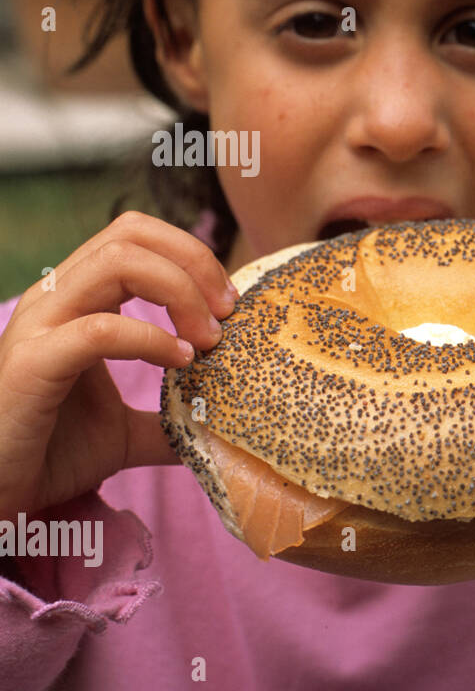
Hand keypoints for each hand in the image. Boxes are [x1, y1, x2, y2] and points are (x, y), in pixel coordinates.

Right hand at [0, 211, 236, 518]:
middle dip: (194, 262)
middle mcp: (53, 301)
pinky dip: (150, 338)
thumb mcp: (126, 432)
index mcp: (76, 300)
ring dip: (179, 292)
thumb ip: (170, 421)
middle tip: (227, 314)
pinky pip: (99, 329)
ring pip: (115, 262)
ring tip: (206, 340)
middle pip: (130, 234)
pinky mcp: (31, 365)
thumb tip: (221, 429)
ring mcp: (38, 329)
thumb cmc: (49, 456)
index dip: (191, 256)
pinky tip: (180, 360)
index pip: (136, 236)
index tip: (228, 305)